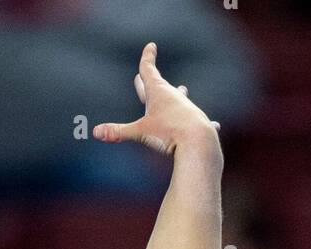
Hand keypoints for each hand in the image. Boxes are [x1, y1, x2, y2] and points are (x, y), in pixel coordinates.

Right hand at [93, 42, 220, 156]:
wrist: (197, 141)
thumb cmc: (169, 134)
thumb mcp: (141, 133)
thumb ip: (119, 132)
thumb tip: (96, 133)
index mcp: (157, 92)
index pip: (148, 70)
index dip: (147, 57)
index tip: (151, 46)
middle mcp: (174, 96)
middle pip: (159, 84)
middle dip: (151, 79)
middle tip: (146, 74)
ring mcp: (187, 108)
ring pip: (180, 98)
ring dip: (178, 94)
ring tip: (181, 89)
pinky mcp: (199, 121)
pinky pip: (200, 120)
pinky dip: (202, 121)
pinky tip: (214, 123)